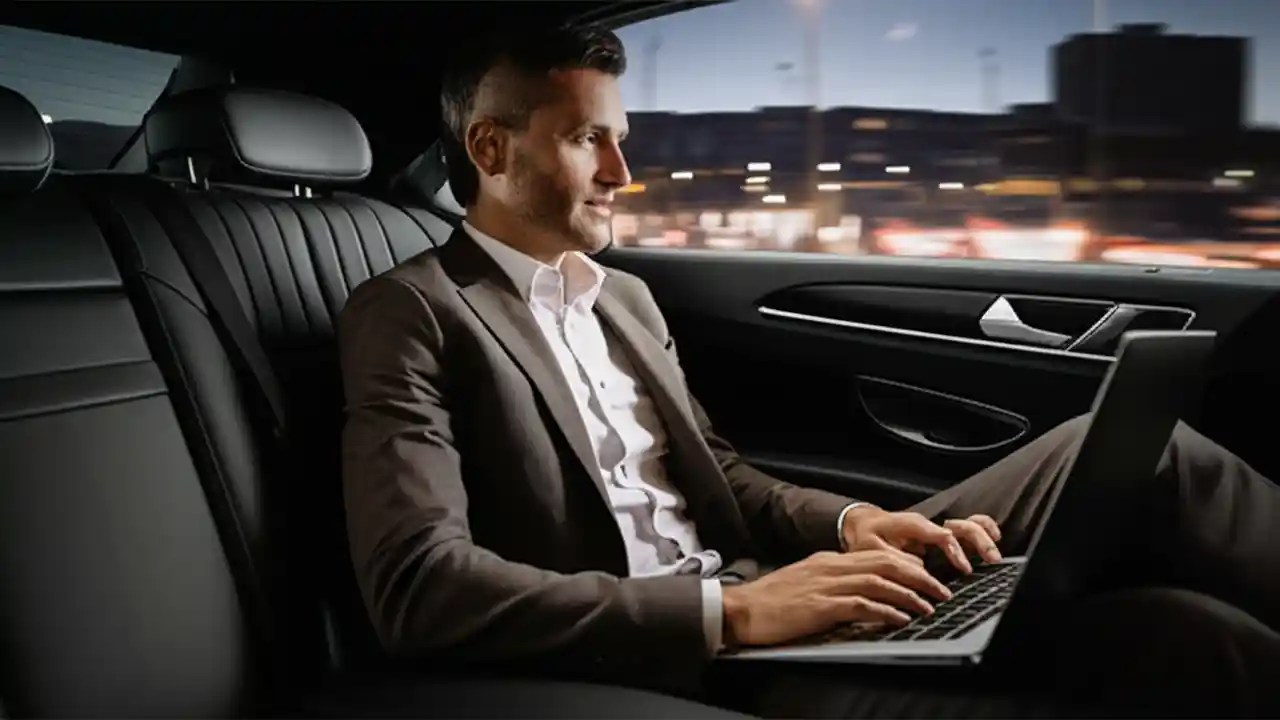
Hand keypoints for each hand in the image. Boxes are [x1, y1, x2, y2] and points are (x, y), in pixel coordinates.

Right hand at [721, 549, 952, 647]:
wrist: (740, 610)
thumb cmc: (771, 602)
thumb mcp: (806, 583)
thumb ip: (833, 583)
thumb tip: (863, 593)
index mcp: (828, 560)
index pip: (877, 555)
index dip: (908, 565)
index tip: (927, 577)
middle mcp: (830, 567)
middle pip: (885, 563)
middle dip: (919, 576)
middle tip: (942, 590)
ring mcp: (825, 585)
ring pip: (879, 581)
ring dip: (909, 593)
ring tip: (930, 605)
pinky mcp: (820, 606)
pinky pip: (861, 604)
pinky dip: (885, 610)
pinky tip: (901, 618)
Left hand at [842, 505, 1002, 573]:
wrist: (861, 523)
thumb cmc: (865, 536)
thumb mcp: (871, 548)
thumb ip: (895, 558)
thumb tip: (919, 568)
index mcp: (914, 525)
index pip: (944, 536)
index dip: (957, 552)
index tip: (966, 569)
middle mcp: (929, 524)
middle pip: (962, 527)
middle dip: (980, 542)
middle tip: (992, 561)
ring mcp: (935, 527)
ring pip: (967, 524)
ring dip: (985, 536)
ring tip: (995, 555)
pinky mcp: (938, 534)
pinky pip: (965, 527)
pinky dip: (981, 530)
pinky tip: (993, 540)